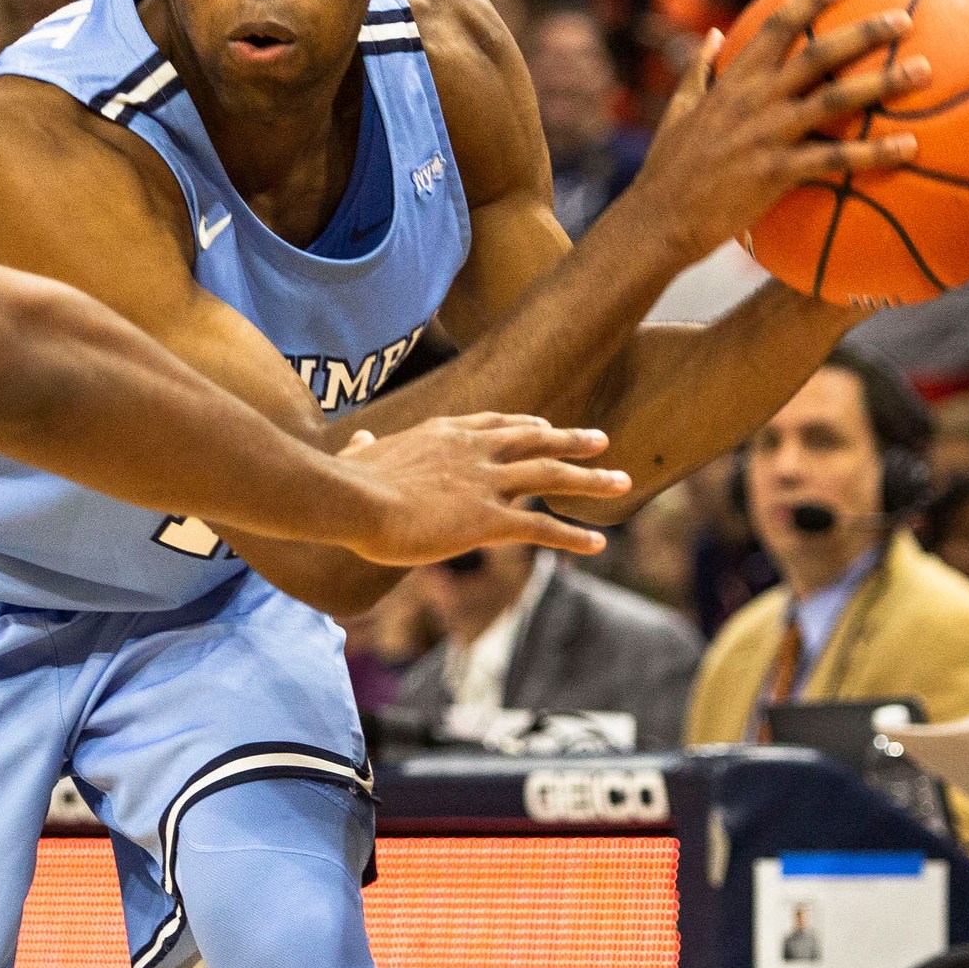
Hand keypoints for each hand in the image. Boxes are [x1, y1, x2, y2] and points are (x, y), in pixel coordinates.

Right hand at [334, 415, 629, 565]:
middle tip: (602, 440)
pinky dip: (573, 535)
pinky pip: (542, 526)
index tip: (544, 426)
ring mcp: (485, 483)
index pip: (494, 423)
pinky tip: (598, 544)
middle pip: (535, 438)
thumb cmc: (346, 486)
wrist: (353, 501)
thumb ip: (366, 450)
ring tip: (622, 482)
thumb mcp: (358, 458)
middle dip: (571, 440)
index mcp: (443, 433)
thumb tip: (360, 443)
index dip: (524, 424)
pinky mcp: (488, 520)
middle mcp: (473, 450)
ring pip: (551, 475)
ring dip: (591, 479)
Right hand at [626, 0, 935, 262]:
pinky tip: (909, 148)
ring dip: (883, 83)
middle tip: (905, 19)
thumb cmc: (668, 169)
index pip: (778, 25)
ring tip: (922, 72)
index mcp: (733, 81)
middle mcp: (754, 100)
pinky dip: (874, 153)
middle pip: (818, 53)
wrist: (657, 220)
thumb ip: (698, 70)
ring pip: (835, 99)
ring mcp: (767, 135)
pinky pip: (835, 160)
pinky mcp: (776, 173)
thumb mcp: (677, 110)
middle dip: (865, 31)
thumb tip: (713, 35)